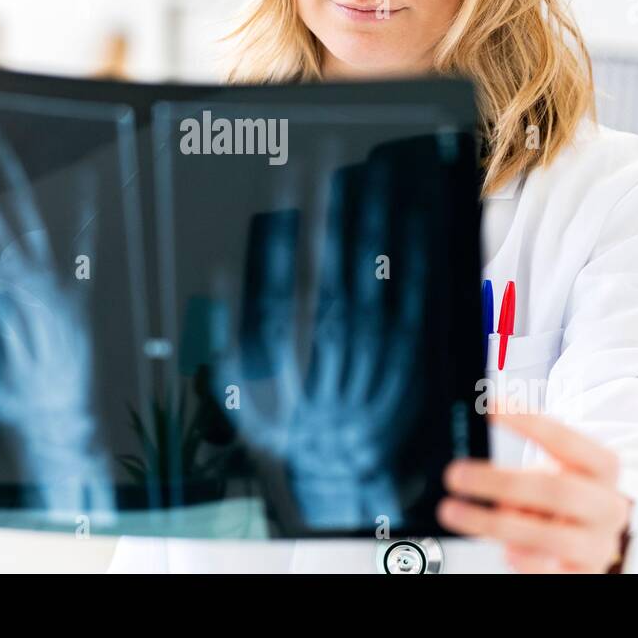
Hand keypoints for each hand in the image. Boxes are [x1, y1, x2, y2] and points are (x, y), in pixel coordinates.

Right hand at [218, 149, 428, 527]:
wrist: (344, 474)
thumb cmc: (296, 430)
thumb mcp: (247, 394)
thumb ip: (228, 342)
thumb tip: (220, 285)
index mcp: (289, 349)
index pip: (280, 270)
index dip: (281, 223)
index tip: (283, 182)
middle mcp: (328, 343)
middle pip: (328, 263)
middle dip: (329, 209)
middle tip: (330, 163)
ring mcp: (370, 348)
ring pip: (372, 274)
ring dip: (372, 223)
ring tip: (374, 177)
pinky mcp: (406, 355)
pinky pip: (412, 300)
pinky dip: (414, 261)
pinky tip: (417, 224)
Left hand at [438, 405, 631, 572]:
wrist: (592, 539)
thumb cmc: (561, 497)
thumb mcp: (552, 472)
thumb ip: (523, 470)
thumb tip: (470, 469)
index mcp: (602, 467)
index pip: (565, 439)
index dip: (527, 422)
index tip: (488, 407)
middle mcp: (608, 506)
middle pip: (556, 490)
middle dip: (500, 481)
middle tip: (455, 474)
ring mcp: (600, 544)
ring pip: (550, 536)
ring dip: (494, 523)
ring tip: (454, 511)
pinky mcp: (585, 575)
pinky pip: (549, 571)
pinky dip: (523, 559)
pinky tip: (503, 550)